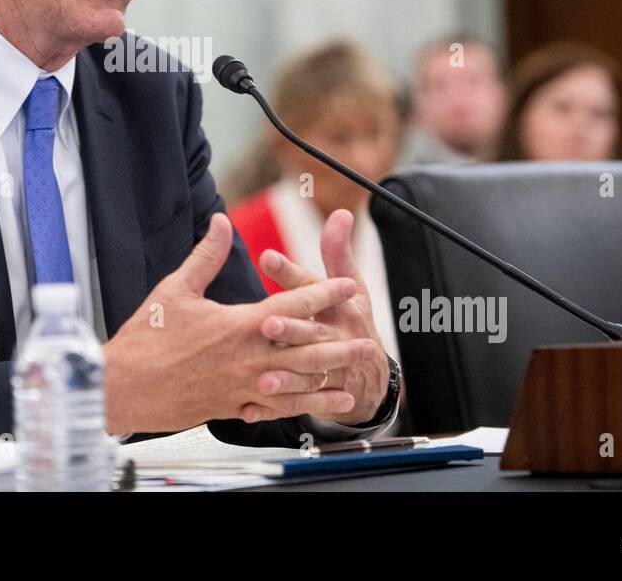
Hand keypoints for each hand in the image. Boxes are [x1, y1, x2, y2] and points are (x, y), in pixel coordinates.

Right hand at [101, 213, 375, 434]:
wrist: (124, 387)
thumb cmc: (146, 339)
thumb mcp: (175, 289)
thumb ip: (204, 256)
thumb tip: (219, 222)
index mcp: (239, 325)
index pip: (292, 306)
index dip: (323, 293)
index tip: (346, 285)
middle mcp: (248, 358)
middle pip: (305, 350)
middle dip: (337, 342)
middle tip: (365, 338)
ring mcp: (243, 386)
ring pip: (296, 383)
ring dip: (327, 379)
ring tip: (353, 376)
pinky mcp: (234, 406)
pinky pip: (276, 407)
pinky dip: (301, 406)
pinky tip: (318, 406)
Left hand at [255, 208, 389, 425]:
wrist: (370, 373)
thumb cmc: (352, 320)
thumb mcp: (351, 285)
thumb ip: (338, 250)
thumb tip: (340, 212)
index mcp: (337, 306)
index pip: (312, 285)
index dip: (290, 271)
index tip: (266, 258)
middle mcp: (334, 337)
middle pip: (311, 332)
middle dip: (291, 328)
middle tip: (268, 323)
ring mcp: (328, 369)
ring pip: (306, 373)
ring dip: (285, 376)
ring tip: (262, 378)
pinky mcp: (318, 394)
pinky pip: (296, 403)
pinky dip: (272, 408)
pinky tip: (250, 408)